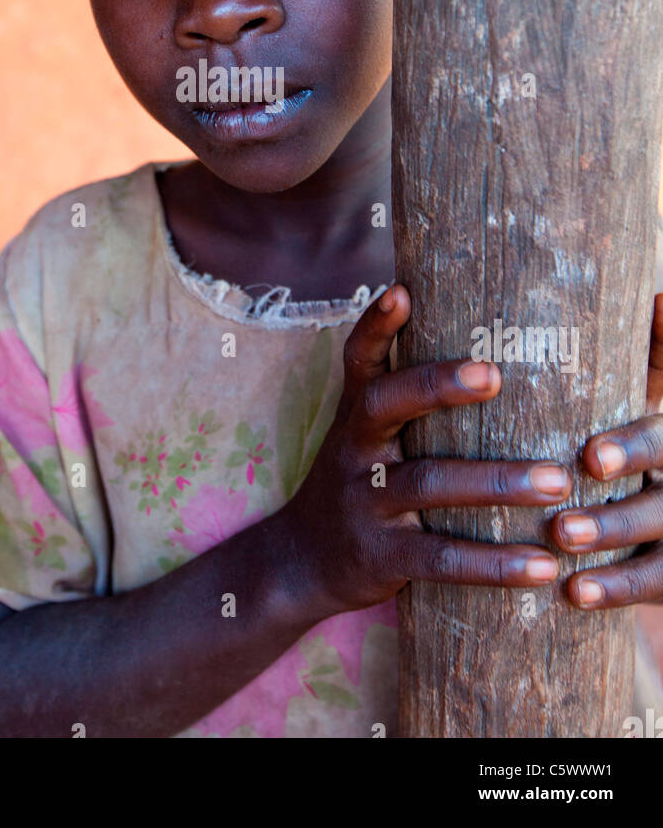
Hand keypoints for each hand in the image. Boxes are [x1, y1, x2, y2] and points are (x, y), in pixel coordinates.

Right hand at [280, 283, 571, 616]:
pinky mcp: (381, 557)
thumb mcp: (366, 436)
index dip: (376, 325)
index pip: (360, 359)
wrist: (300, 561)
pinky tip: (542, 567)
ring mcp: (364, 503)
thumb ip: (408, 399)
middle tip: (495, 373)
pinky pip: (440, 558)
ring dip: (496, 482)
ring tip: (556, 482)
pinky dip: (494, 564)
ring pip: (428, 482)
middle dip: (439, 386)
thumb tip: (493, 354)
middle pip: (388, 405)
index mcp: (356, 414)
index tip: (400, 290)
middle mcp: (354, 449)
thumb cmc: (358, 482)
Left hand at [552, 293, 662, 609]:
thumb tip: (656, 291)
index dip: (631, 449)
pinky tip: (574, 595)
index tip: (589, 458)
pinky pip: (653, 584)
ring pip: (656, 549)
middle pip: (659, 504)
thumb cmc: (653, 424)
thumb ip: (658, 344)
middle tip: (561, 525)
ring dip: (607, 552)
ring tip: (561, 549)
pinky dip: (616, 590)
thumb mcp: (661, 383)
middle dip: (612, 517)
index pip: (661, 439)